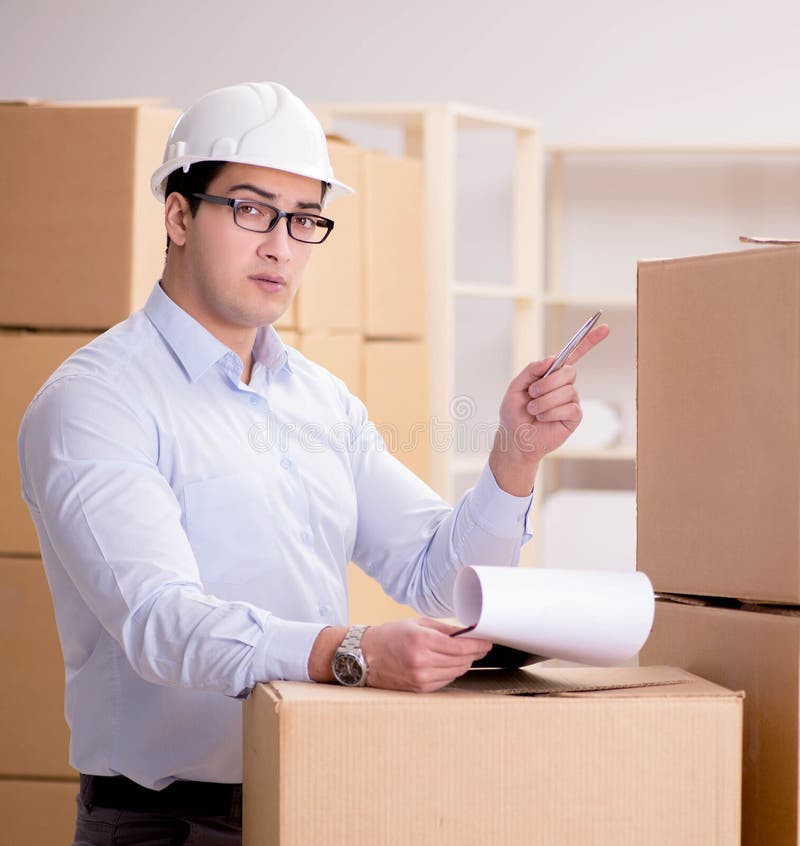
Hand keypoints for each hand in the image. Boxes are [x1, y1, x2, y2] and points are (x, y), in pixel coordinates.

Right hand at [361, 618, 490, 692]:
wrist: (365, 656)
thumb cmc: (390, 635)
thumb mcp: (416, 623)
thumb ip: (444, 629)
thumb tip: (467, 633)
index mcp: (422, 641)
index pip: (461, 647)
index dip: (478, 645)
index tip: (487, 642)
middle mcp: (422, 661)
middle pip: (461, 661)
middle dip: (473, 653)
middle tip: (479, 646)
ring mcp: (421, 678)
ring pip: (456, 672)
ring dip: (463, 663)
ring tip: (464, 654)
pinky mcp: (419, 689)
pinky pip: (445, 681)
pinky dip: (451, 672)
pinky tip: (448, 664)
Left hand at [489, 322, 609, 494]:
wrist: (515, 439)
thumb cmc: (514, 413)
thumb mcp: (515, 387)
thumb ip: (531, 370)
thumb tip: (552, 358)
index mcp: (551, 374)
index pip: (573, 355)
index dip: (589, 341)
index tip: (606, 327)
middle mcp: (564, 385)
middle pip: (569, 371)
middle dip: (546, 384)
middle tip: (532, 395)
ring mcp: (571, 401)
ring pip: (566, 391)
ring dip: (543, 402)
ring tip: (533, 411)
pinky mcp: (574, 416)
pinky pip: (569, 407)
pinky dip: (551, 413)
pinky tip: (543, 419)